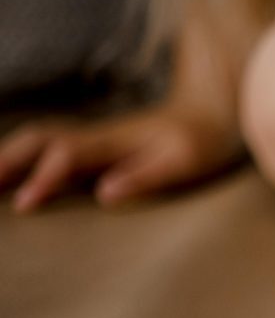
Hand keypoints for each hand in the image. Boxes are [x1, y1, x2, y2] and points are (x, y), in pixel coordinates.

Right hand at [0, 105, 242, 212]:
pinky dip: (21, 155)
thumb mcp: (184, 162)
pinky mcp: (93, 144)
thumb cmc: (200, 143)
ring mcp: (92, 137)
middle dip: (6, 160)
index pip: (68, 156)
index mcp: (115, 142)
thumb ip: (146, 176)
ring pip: (38, 138)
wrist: (211, 114)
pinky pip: (48, 145)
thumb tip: (105, 194)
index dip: (44, 178)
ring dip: (7, 156)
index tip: (24, 203)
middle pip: (39, 139)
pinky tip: (7, 172)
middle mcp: (97, 135)